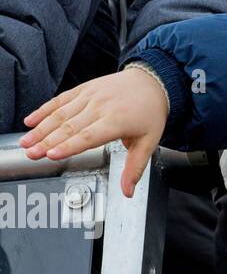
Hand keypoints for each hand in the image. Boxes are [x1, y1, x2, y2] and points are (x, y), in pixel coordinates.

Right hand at [21, 67, 168, 196]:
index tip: (52, 155)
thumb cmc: (150, 112)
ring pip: (62, 114)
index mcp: (118, 121)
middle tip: (31, 154)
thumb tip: (128, 192)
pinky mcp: (84, 89)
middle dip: (48, 141)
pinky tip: (30, 121)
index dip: (69, 146)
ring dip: (41, 128)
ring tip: (26, 142)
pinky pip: (61, 99)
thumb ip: (135, 167)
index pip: (90, 136)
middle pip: (70, 127)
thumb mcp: (149, 141)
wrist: (152, 81)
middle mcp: (102, 107)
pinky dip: (44, 110)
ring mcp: (92, 96)